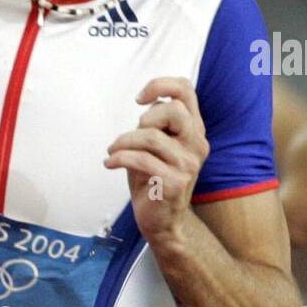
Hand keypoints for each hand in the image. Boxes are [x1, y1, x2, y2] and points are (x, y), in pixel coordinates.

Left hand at [104, 76, 209, 244]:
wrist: (161, 221)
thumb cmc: (152, 178)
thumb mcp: (154, 145)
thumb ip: (155, 123)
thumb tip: (148, 104)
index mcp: (194, 129)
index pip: (186, 90)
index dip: (160, 85)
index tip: (139, 99)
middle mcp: (197, 144)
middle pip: (174, 110)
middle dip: (144, 119)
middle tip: (130, 137)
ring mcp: (188, 164)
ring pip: (152, 137)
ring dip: (124, 142)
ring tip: (113, 151)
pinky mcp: (175, 183)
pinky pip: (142, 160)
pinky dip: (119, 158)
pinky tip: (109, 163)